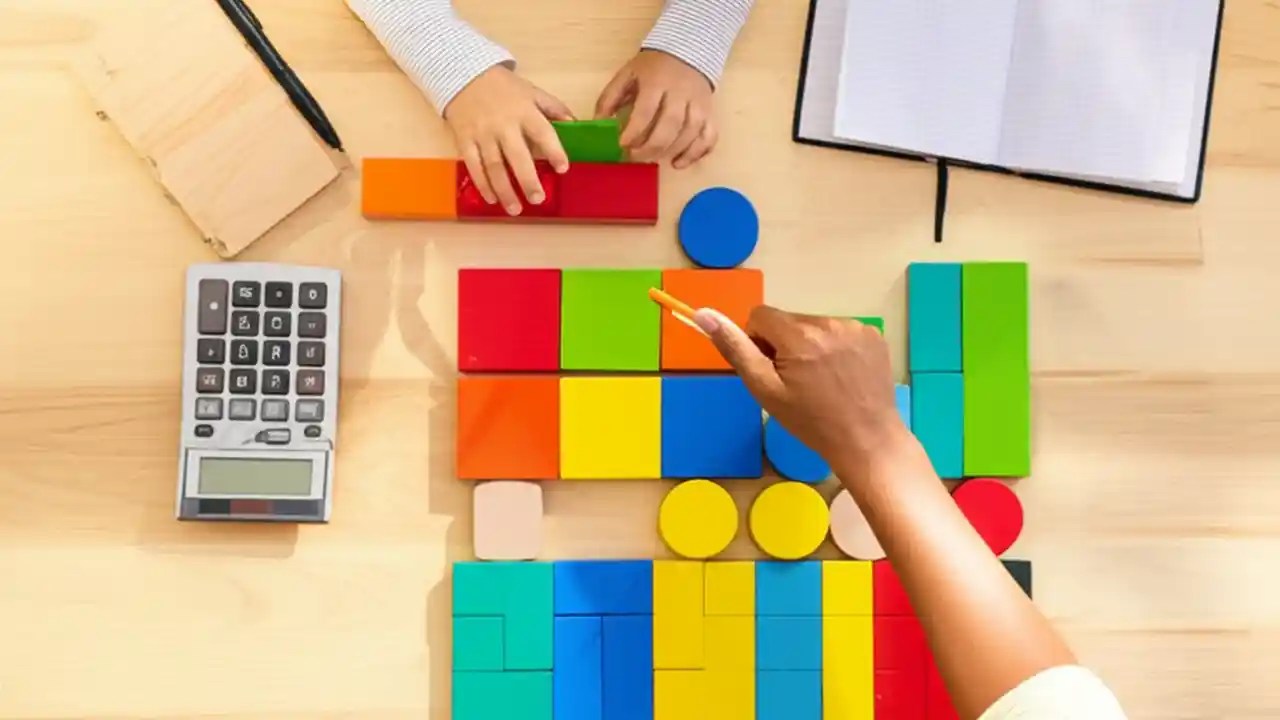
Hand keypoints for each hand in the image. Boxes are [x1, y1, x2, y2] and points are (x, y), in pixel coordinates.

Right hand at [444, 66, 572, 215]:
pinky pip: (473, 166)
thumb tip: (575, 123)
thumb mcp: (532, 91)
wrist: (464, 75)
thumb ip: (553, 108)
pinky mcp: (465, 140)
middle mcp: (504, 125)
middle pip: (517, 156)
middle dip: (528, 180)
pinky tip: (491, 198)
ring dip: (505, 190)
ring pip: (494, 166)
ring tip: (516, 209)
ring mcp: (482, 134)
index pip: (543, 133)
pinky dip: (482, 184)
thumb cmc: (503, 87)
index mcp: (524, 111)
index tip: (563, 168)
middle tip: (538, 199)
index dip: (554, 151)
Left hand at [595, 50, 717, 167]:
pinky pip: (708, 137)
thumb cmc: (652, 67)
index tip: (622, 145)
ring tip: (652, 160)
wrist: (687, 49)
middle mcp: (681, 93)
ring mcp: (698, 104)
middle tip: (635, 157)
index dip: (634, 131)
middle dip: (651, 147)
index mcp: (657, 82)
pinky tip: (678, 163)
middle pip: (670, 126)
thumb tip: (598, 123)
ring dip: (671, 152)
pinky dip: (695, 154)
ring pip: (690, 133)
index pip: (646, 111)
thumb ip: (610, 97)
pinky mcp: (709, 112)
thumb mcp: (627, 74)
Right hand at [694, 306, 903, 472]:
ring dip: (810, 345)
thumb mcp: (765, 390)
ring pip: (814, 325)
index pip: (760, 316)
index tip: (771, 369)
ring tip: (821, 380)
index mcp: (799, 335)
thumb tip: (704, 314)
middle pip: (789, 320)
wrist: (866, 441)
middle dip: (785, 344)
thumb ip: (735, 348)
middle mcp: (828, 322)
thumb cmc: (810, 422)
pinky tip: (842, 376)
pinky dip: (835, 348)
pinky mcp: (873, 335)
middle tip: (796, 380)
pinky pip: (840, 331)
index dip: (758, 341)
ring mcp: (855, 327)